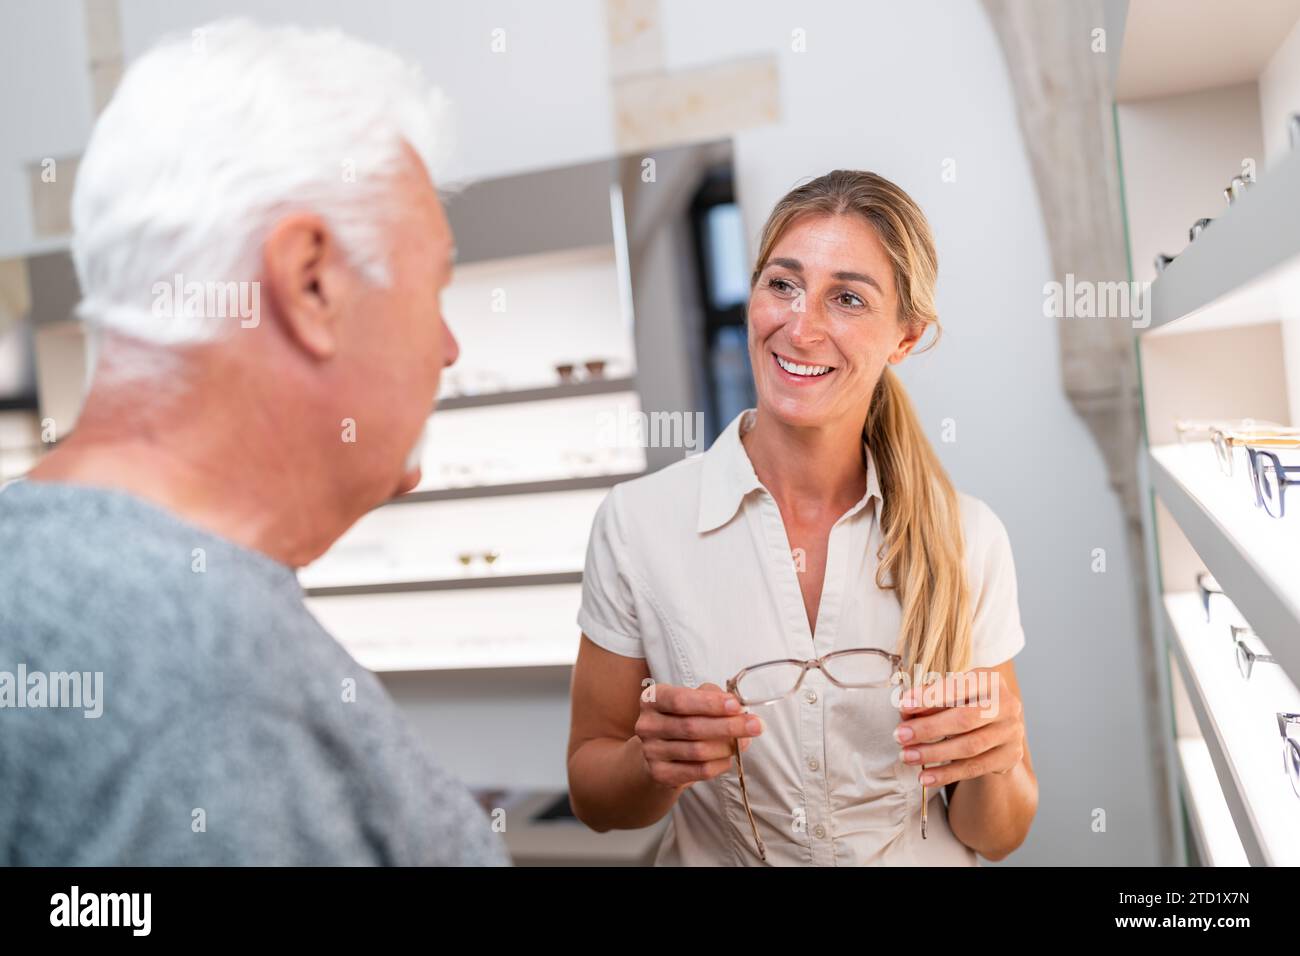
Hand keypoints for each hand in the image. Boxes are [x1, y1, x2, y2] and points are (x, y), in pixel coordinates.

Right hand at [635, 682, 763, 789]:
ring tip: (745, 741)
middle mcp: (647, 725)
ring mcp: (651, 751)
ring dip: (727, 747)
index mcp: (652, 699)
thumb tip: (735, 706)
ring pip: (697, 751)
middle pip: (691, 727)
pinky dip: (719, 764)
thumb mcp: (691, 698)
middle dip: (728, 726)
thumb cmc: (681, 717)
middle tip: (755, 725)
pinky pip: (698, 771)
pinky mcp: (660, 773)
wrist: (658, 750)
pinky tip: (729, 757)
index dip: (709, 704)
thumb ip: (710, 695)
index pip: (680, 700)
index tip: (736, 705)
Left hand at [894, 670, 1023, 786]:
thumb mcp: (952, 694)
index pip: (959, 686)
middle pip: (964, 719)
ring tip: (907, 756)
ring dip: (933, 753)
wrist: (997, 729)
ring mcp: (1011, 732)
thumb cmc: (967, 703)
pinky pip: (974, 768)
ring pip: (969, 746)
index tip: (903, 706)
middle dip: (928, 728)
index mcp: (991, 680)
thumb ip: (931, 700)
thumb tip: (905, 711)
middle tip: (900, 735)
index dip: (930, 696)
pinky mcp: (1010, 756)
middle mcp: (1007, 704)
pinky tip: (925, 777)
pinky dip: (946, 774)